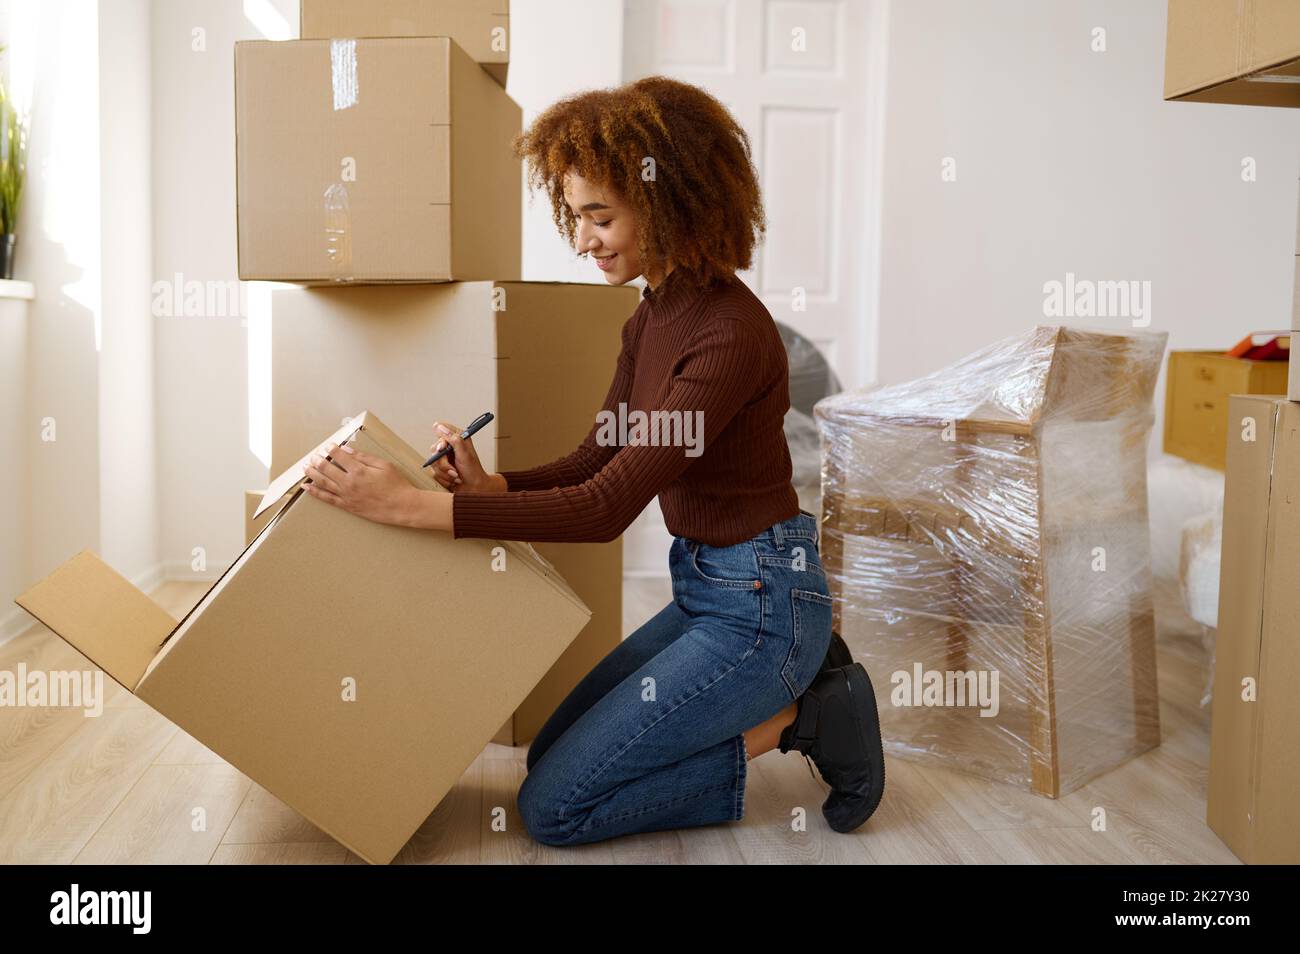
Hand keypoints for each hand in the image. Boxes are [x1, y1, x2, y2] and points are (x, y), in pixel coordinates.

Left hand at [302, 443, 419, 526]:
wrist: (402, 506)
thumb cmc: (396, 485)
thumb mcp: (384, 465)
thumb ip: (364, 457)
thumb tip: (347, 450)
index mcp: (359, 470)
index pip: (339, 456)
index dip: (332, 449)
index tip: (328, 446)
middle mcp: (349, 483)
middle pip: (326, 469)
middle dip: (318, 461)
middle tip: (314, 456)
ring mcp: (346, 495)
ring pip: (323, 483)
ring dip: (312, 474)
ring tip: (306, 468)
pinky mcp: (347, 506)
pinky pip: (327, 498)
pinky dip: (315, 492)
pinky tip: (307, 487)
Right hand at [428, 421, 493, 491]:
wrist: (473, 489)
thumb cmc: (473, 471)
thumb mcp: (465, 453)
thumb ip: (453, 439)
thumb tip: (440, 427)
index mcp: (457, 439)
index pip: (442, 431)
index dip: (441, 441)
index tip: (443, 449)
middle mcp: (450, 447)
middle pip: (434, 449)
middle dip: (444, 463)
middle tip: (454, 469)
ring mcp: (444, 458)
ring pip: (433, 463)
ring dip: (445, 472)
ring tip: (456, 476)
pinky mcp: (440, 469)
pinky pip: (434, 473)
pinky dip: (444, 478)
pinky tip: (453, 480)